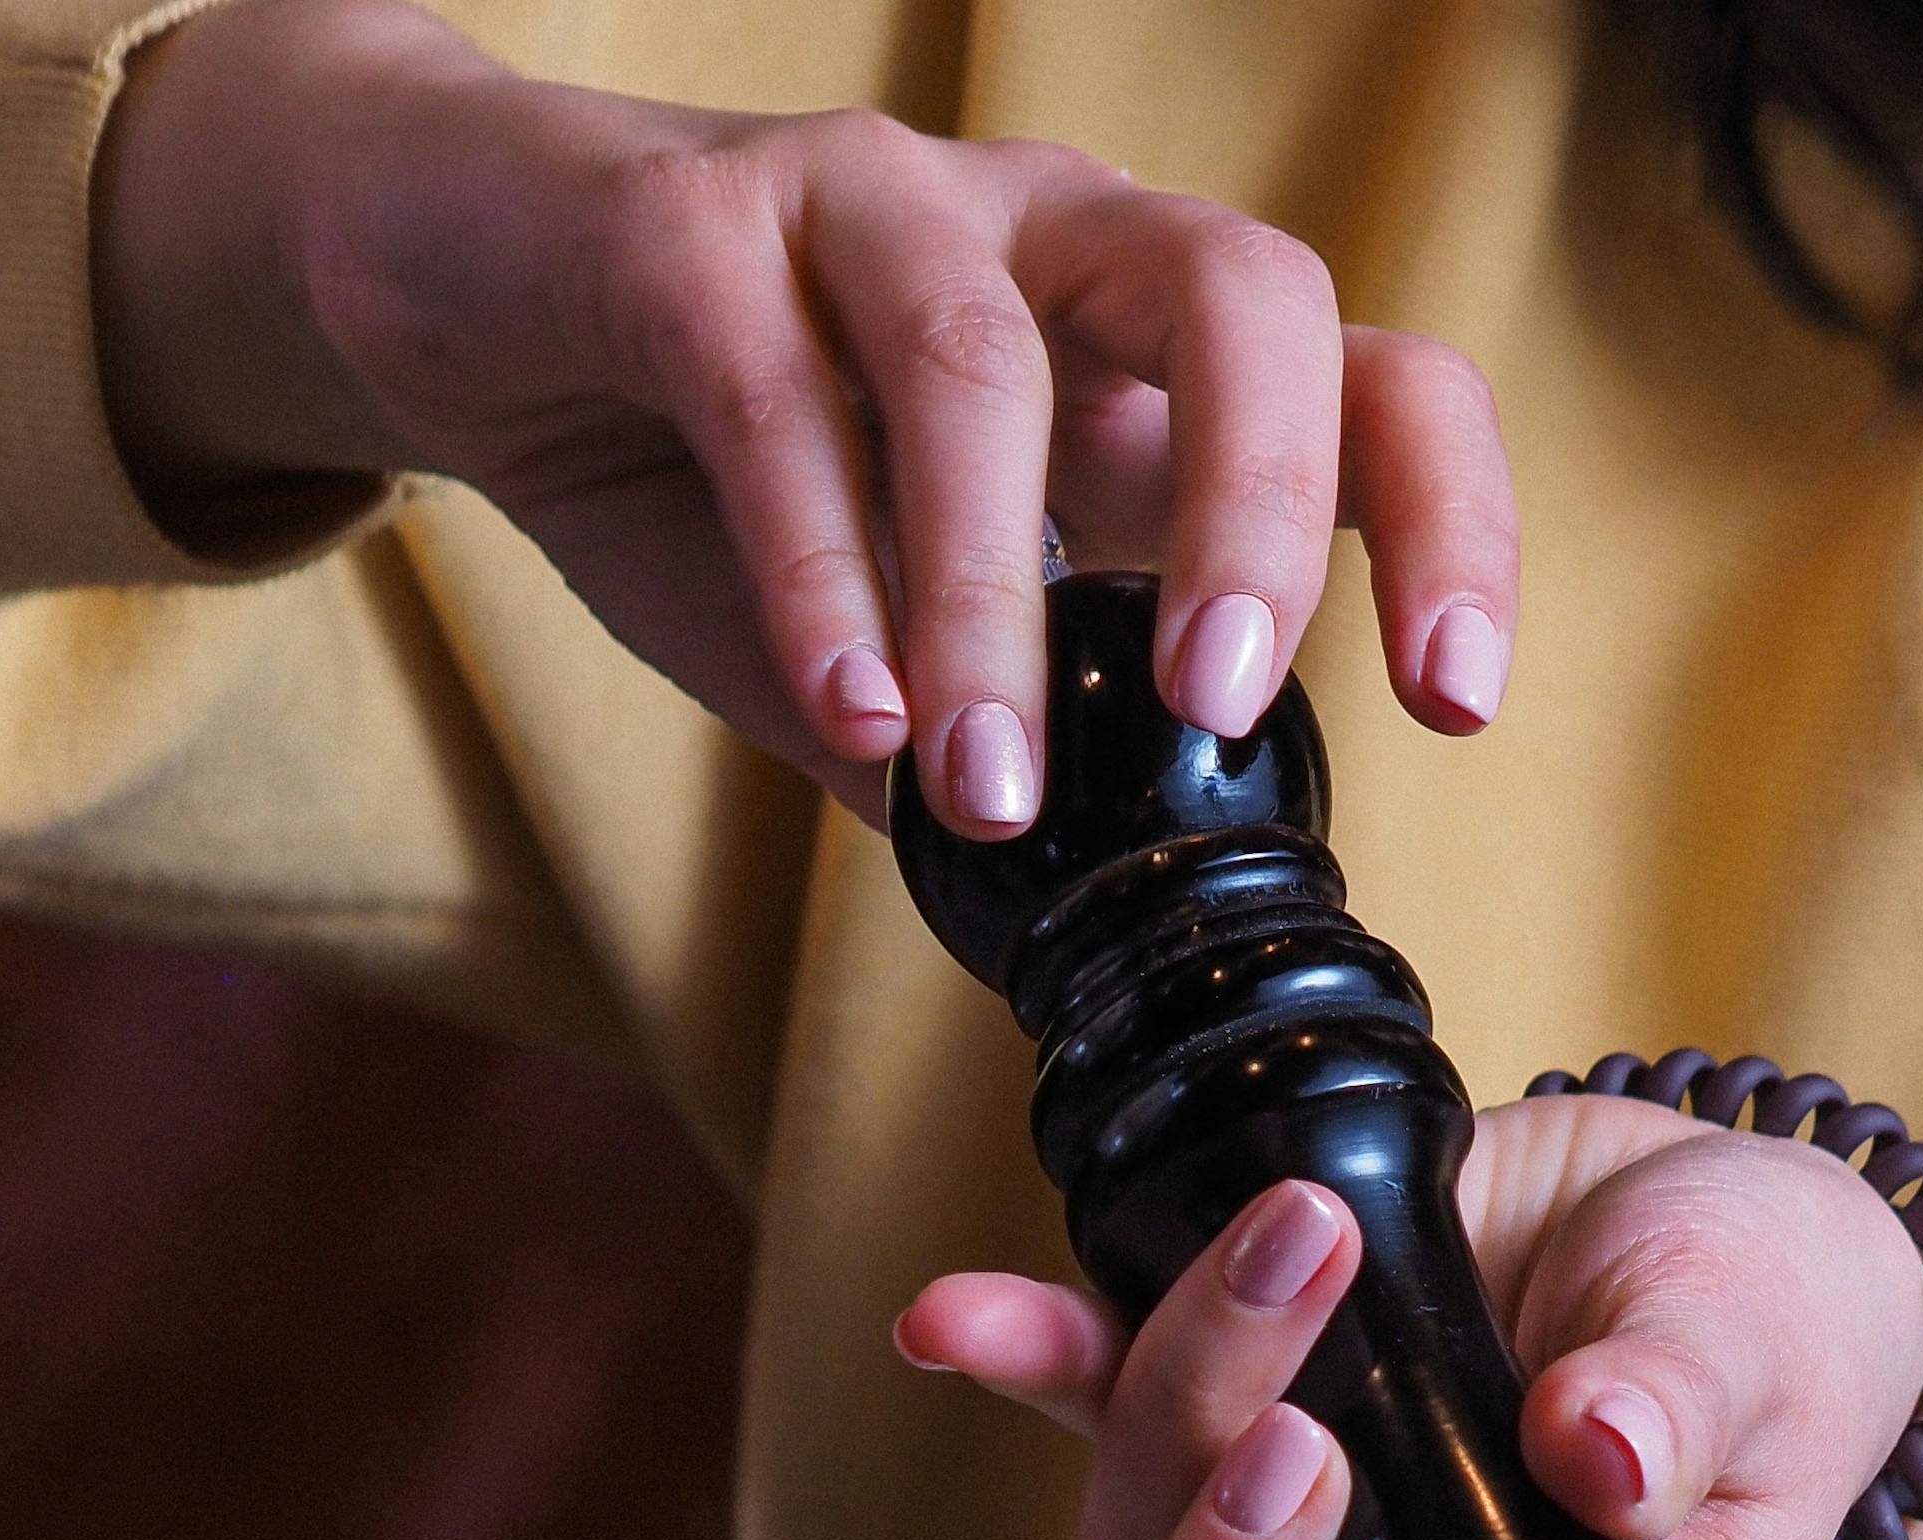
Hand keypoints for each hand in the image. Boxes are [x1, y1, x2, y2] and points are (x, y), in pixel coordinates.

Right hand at [91, 0, 1517, 834]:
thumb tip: (1097, 946)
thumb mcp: (901, 644)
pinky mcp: (691, 224)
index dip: (1441, 522)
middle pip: (1243, 290)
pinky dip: (818, 560)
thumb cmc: (716, 471)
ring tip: (978, 787)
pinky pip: (773, 381)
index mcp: (1139, 358)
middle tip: (1222, 701)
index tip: (1453, 702)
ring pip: (982, 358)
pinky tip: (838, 706)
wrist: (469, 298)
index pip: (1372, 384)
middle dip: (1256, 503)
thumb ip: (1006, 763)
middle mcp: (1047, 247)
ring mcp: (876, 210)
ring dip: (992, 592)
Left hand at [897, 1096, 1922, 1539]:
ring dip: (1179, 1414)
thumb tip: (1601, 1455)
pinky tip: (958, 1319)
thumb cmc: (1775, 1354)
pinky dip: (1022, 1357)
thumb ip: (1689, 1420)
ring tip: (1300, 1251)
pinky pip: (1088, 1402)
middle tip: (1309, 1454)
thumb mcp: (1776, 1376)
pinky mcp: (1228, 1400)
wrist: (1713, 1226)